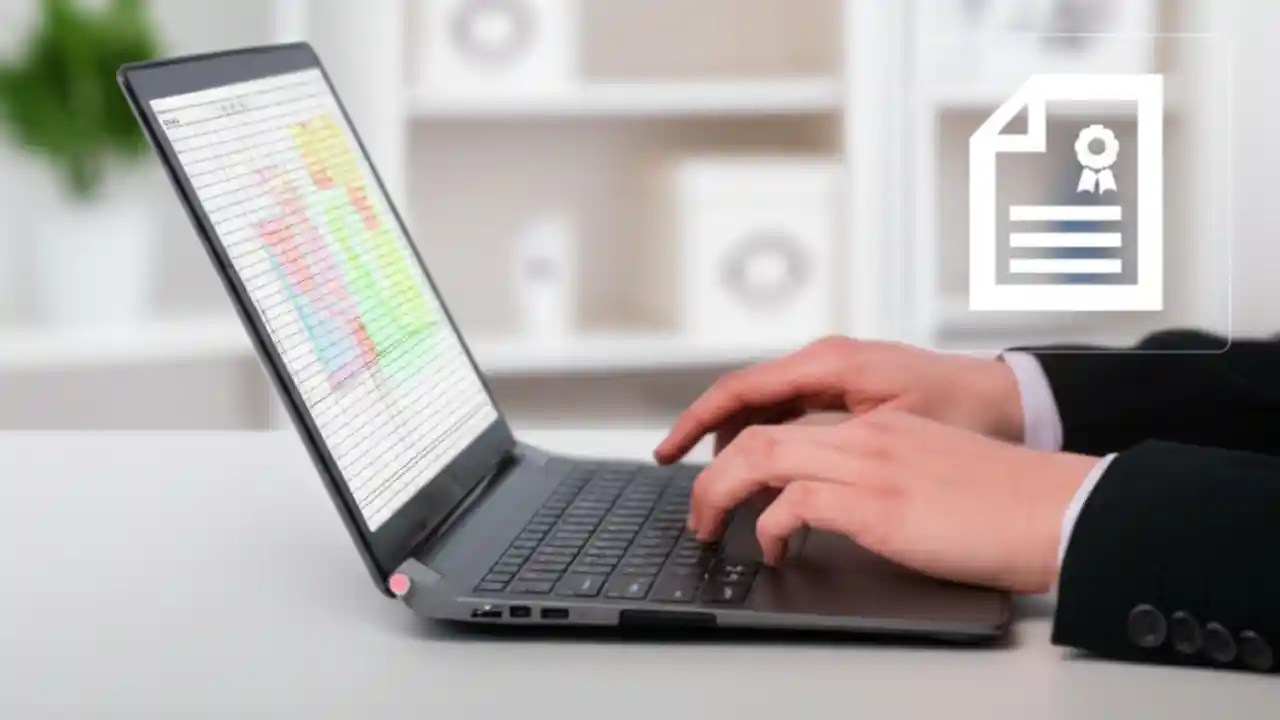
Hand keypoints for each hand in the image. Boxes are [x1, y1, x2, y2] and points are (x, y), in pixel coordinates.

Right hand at [653, 336, 1023, 463]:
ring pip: (764, 411)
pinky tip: (765, 479)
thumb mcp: (889, 431)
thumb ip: (824, 445)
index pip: (738, 391)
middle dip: (707, 442)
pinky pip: (790, 416)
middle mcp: (824, 362)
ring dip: (736, 447)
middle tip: (691, 490)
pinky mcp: (847, 394)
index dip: (695, 425)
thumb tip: (769, 468)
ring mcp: (835, 376)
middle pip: (742, 401)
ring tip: (722, 493)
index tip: (667, 454)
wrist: (1015, 402)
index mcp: (827, 364)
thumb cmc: (964, 410)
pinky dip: (767, 444)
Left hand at [686, 410, 1095, 593]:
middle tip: (698, 508)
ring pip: (760, 458)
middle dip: (712, 469)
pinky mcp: (877, 503)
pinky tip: (776, 549)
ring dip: (720, 493)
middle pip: (758, 432)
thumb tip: (840, 512)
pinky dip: (770, 528)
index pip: (788, 420)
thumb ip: (883, 477)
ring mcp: (870, 464)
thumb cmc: (1006, 502)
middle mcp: (867, 434)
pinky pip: (793, 504)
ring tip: (709, 526)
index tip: (722, 475)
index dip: (743, 446)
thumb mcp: (931, 473)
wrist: (1059, 508)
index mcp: (880, 425)